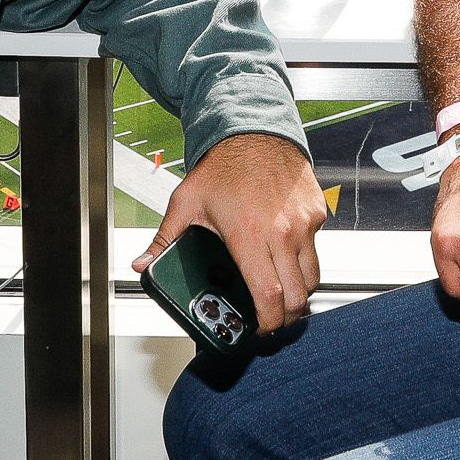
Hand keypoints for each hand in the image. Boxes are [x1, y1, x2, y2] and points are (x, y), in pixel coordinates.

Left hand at [138, 130, 325, 333]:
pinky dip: (305, 260)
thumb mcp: (186, 203)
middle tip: (273, 319)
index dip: (268, 322)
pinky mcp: (316, 213)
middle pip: (298, 296)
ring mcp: (304, 223)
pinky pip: (316, 248)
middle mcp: (282, 232)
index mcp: (249, 235)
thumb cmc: (224, 165)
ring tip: (282, 293)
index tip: (260, 329)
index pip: (269, 296)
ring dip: (300, 292)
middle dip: (287, 316)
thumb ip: (165, 239)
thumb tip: (143, 264)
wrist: (254, 131)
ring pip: (312, 276)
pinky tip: (286, 256)